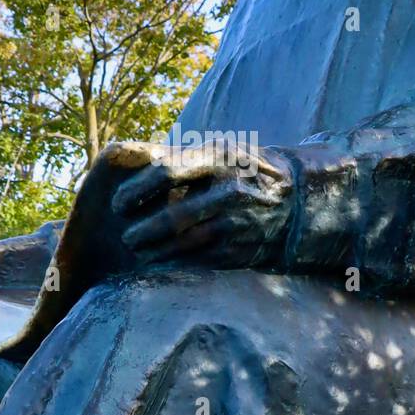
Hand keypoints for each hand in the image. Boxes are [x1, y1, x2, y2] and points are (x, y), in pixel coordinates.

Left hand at [110, 142, 293, 268]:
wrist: (295, 200)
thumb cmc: (240, 170)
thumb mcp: (218, 151)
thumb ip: (176, 156)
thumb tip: (122, 155)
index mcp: (220, 159)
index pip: (166, 173)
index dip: (136, 191)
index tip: (118, 204)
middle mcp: (230, 191)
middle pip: (173, 216)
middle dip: (142, 230)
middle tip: (126, 236)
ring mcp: (237, 223)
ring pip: (183, 243)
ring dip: (154, 250)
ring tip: (138, 250)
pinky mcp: (239, 250)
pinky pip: (198, 260)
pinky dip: (173, 262)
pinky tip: (159, 261)